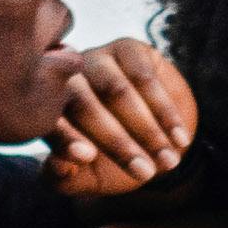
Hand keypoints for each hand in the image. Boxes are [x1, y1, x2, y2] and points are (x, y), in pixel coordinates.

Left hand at [48, 34, 195, 203]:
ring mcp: (97, 60)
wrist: (150, 141)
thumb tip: (57, 165)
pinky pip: (145, 78)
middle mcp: (67, 78)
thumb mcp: (88, 178)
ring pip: (118, 91)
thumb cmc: (111, 163)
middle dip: (117, 142)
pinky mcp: (128, 50)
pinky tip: (179, 138)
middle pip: (84, 104)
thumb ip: (65, 178)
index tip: (87, 158)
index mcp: (47, 109)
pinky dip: (165, 112)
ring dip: (147, 130)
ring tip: (167, 162)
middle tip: (145, 173)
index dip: (67, 139)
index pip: (50, 121)